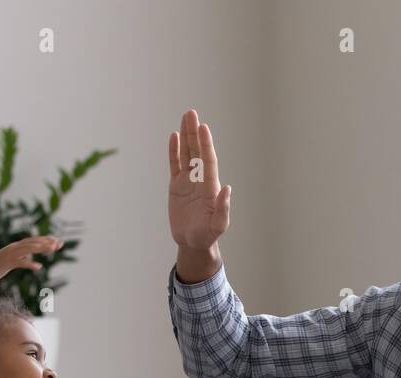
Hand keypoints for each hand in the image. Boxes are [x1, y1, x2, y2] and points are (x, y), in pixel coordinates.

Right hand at [0, 235, 62, 308]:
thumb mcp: (13, 262)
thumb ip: (23, 260)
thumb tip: (34, 264)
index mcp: (16, 246)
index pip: (34, 240)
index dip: (46, 240)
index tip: (58, 242)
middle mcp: (14, 247)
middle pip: (33, 242)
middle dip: (46, 242)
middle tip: (59, 244)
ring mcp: (10, 254)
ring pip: (28, 249)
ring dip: (40, 248)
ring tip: (52, 249)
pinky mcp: (6, 263)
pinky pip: (20, 262)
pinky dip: (29, 264)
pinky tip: (38, 267)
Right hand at [168, 109, 230, 252]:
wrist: (193, 242)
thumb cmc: (208, 235)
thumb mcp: (218, 225)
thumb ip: (223, 208)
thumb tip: (227, 188)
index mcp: (210, 186)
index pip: (208, 160)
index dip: (205, 144)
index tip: (203, 128)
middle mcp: (200, 179)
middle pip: (196, 151)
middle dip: (194, 132)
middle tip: (191, 113)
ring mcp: (188, 181)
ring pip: (186, 154)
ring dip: (185, 136)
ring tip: (185, 117)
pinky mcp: (176, 186)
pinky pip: (174, 164)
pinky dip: (174, 151)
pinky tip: (174, 137)